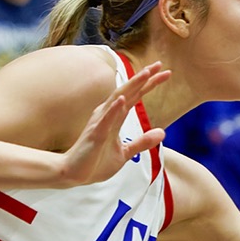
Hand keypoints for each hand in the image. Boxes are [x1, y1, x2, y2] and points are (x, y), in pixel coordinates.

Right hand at [57, 61, 168, 187]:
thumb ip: (142, 142)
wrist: (74, 175)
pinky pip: (106, 120)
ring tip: (145, 73)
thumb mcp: (125, 153)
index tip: (165, 72)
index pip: (135, 97)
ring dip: (131, 87)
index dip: (149, 84)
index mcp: (115, 118)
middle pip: (128, 92)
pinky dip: (115, 109)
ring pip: (118, 100)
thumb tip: (162, 132)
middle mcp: (107, 116)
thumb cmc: (96, 162)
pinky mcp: (95, 135)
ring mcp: (100, 124)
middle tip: (159, 64)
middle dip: (144, 78)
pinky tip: (124, 99)